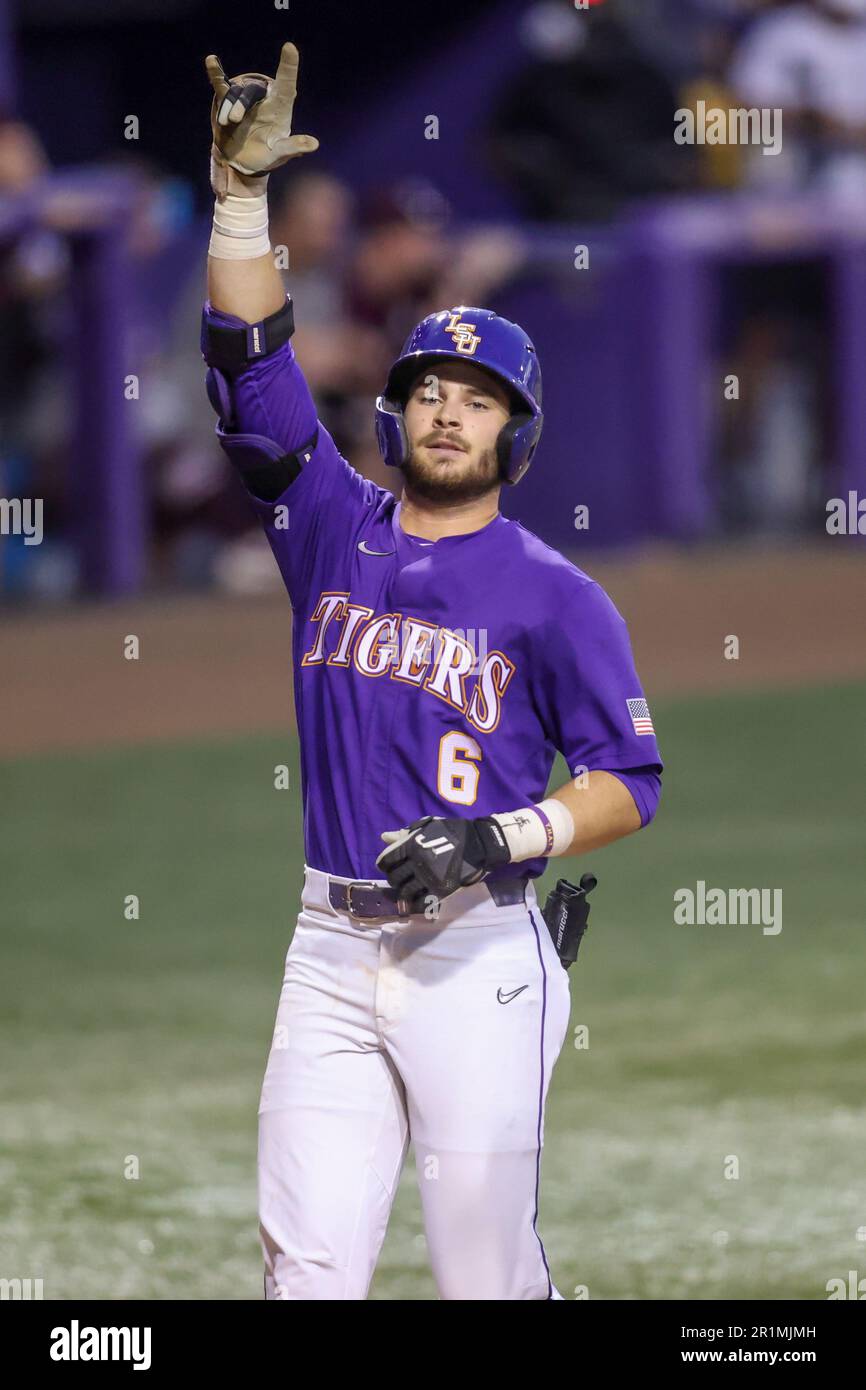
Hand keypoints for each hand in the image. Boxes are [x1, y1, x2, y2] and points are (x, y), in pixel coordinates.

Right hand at [205, 41, 318, 194]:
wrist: (241, 162)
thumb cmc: (266, 156)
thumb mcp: (280, 154)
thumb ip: (293, 147)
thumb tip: (314, 144)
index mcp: (280, 108)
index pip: (287, 85)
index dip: (288, 67)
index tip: (290, 47)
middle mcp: (264, 98)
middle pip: (252, 91)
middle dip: (240, 105)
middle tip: (234, 121)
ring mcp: (245, 99)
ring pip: (235, 94)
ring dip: (228, 108)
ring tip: (225, 124)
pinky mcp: (227, 102)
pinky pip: (221, 85)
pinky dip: (216, 74)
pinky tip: (211, 60)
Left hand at [376, 816, 510, 912]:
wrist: (480, 844)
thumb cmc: (453, 832)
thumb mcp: (428, 828)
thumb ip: (405, 834)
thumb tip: (384, 837)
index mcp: (412, 845)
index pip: (387, 860)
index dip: (384, 864)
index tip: (390, 865)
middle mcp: (417, 863)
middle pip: (395, 877)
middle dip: (394, 879)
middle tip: (399, 878)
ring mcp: (428, 878)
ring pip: (405, 891)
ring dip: (403, 892)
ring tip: (407, 889)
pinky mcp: (440, 890)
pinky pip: (421, 901)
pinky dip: (415, 903)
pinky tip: (416, 900)